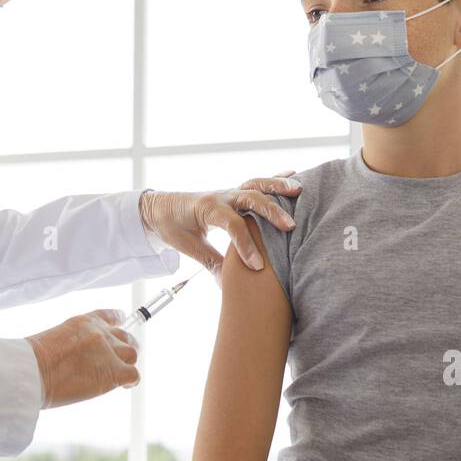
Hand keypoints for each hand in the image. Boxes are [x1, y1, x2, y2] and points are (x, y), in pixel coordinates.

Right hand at [25, 309, 139, 408]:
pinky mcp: (113, 372)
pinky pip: (134, 375)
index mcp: (84, 322)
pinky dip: (130, 381)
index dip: (117, 323)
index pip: (110, 316)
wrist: (32, 370)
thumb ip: (72, 343)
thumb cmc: (32, 361)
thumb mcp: (54, 339)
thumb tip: (76, 359)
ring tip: (118, 376)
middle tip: (116, 361)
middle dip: (124, 348)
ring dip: (127, 364)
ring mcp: (109, 351)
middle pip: (126, 337)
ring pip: (132, 354)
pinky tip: (122, 386)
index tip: (119, 327)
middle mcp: (100, 333)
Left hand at [138, 172, 302, 275]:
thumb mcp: (188, 247)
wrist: (162, 207)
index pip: (232, 225)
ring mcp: (230, 192)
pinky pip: (257, 183)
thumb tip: (228, 284)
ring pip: (256, 184)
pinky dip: (276, 179)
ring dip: (278, 187)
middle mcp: (222, 196)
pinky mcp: (236, 191)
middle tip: (290, 227)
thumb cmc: (174, 227)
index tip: (257, 266)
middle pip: (250, 198)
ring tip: (299, 191)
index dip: (245, 245)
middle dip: (271, 212)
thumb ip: (211, 261)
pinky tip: (294, 176)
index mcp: (208, 209)